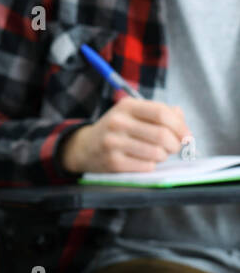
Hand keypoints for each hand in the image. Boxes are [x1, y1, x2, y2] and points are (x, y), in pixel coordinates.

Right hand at [60, 97, 190, 174]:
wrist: (86, 147)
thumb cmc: (119, 130)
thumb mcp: (135, 114)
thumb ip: (162, 114)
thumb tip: (184, 127)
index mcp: (126, 106)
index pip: (162, 113)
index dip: (180, 126)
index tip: (186, 135)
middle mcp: (118, 122)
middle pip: (162, 135)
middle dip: (175, 144)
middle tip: (173, 147)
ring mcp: (113, 142)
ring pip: (157, 153)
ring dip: (163, 156)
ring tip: (156, 153)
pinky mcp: (113, 162)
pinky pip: (147, 166)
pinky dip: (151, 165)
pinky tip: (141, 160)